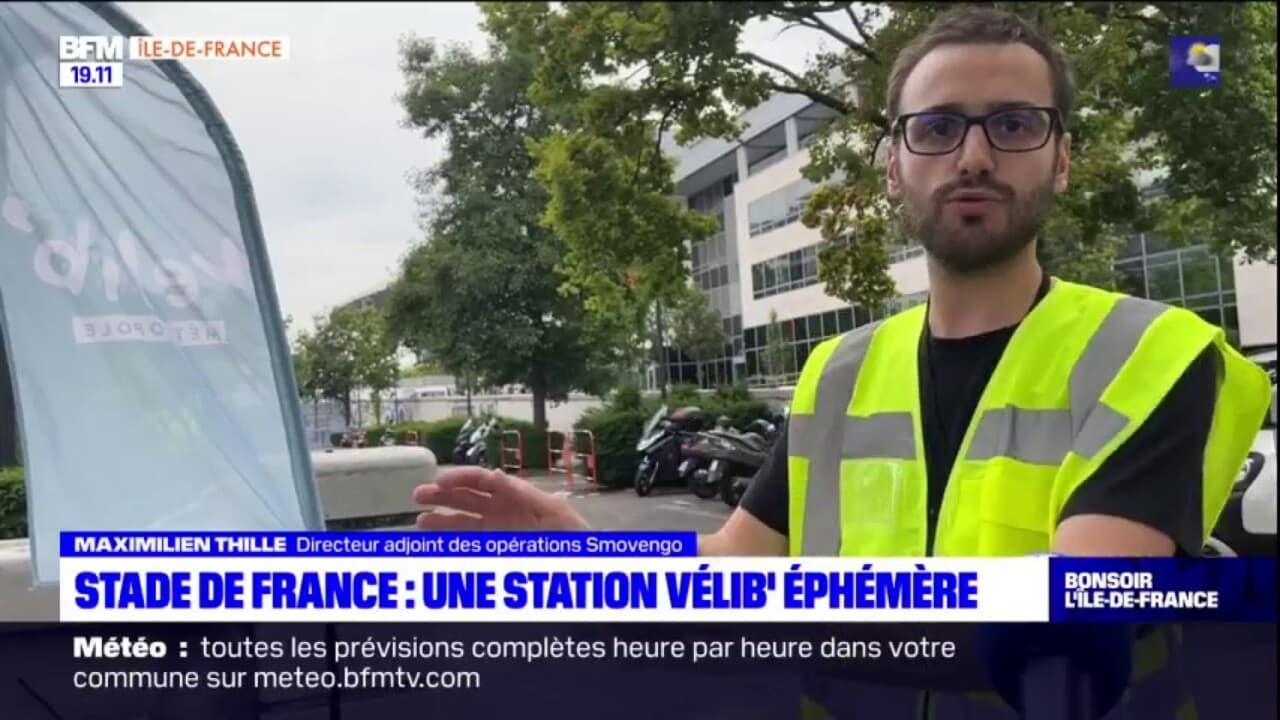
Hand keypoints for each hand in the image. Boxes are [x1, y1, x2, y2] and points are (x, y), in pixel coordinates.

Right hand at [412, 466, 590, 530]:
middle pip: (468, 497)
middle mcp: (504, 509)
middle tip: (419, 495)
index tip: (440, 481)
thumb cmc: (572, 533)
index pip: (483, 479)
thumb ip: (522, 494)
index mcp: (517, 494)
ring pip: (465, 521)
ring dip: (443, 519)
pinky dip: (454, 539)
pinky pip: (472, 540)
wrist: (584, 560)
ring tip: (420, 521)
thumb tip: (492, 476)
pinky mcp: (499, 546)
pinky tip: (438, 539)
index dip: (460, 477)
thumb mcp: (551, 510)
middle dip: (443, 494)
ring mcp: (500, 529)